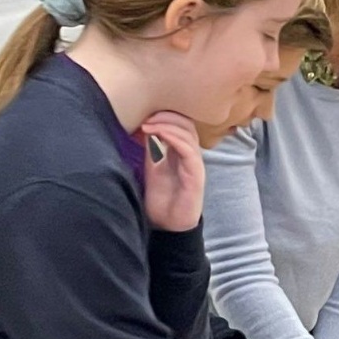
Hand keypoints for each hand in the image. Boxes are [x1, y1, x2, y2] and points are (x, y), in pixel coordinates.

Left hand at [140, 111, 204, 232]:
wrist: (169, 225)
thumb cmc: (160, 198)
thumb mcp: (152, 166)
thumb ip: (152, 147)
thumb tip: (145, 125)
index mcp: (180, 151)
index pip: (179, 122)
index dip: (163, 114)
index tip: (142, 114)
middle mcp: (190, 155)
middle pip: (185, 123)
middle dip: (165, 115)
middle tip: (145, 117)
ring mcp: (194, 163)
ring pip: (188, 132)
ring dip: (166, 124)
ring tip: (147, 125)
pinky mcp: (196, 174)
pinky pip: (188, 149)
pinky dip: (172, 138)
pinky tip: (156, 134)